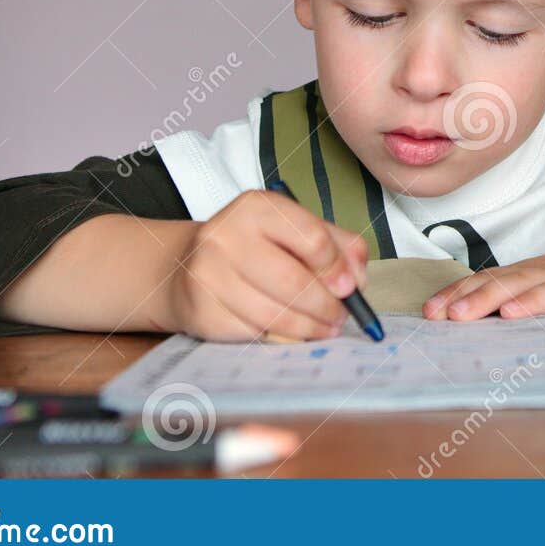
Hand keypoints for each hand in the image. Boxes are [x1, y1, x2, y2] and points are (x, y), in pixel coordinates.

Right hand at [165, 190, 371, 341]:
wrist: (186, 266)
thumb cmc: (255, 247)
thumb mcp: (297, 230)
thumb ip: (338, 246)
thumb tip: (358, 278)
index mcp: (257, 206)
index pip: (311, 237)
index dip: (336, 268)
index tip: (350, 287)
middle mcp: (226, 234)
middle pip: (292, 280)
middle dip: (326, 305)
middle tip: (341, 317)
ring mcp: (208, 274)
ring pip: (273, 313)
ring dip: (308, 328)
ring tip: (324, 329)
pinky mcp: (200, 309)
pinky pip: (253, 333)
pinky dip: (280, 338)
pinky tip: (291, 333)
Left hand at [422, 226, 544, 320]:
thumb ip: (537, 304)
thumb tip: (499, 325)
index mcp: (535, 274)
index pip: (488, 281)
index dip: (458, 293)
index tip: (428, 311)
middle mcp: (544, 271)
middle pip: (494, 281)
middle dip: (461, 298)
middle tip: (431, 315)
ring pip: (518, 286)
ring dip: (484, 300)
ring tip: (457, 315)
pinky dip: (533, 302)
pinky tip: (512, 312)